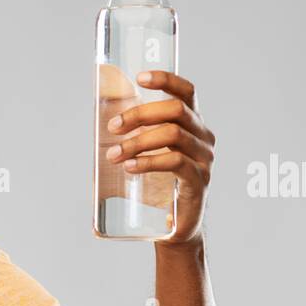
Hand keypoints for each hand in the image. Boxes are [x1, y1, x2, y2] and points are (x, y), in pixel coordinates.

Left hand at [104, 70, 215, 246]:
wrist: (174, 228)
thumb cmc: (156, 187)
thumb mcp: (146, 155)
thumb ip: (134, 135)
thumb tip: (101, 116)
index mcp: (193, 125)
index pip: (186, 92)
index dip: (166, 79)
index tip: (139, 77)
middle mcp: (203, 137)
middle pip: (175, 111)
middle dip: (140, 115)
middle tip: (112, 128)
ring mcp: (204, 159)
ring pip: (172, 135)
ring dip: (137, 141)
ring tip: (113, 154)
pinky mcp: (198, 181)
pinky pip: (175, 162)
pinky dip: (148, 162)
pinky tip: (130, 167)